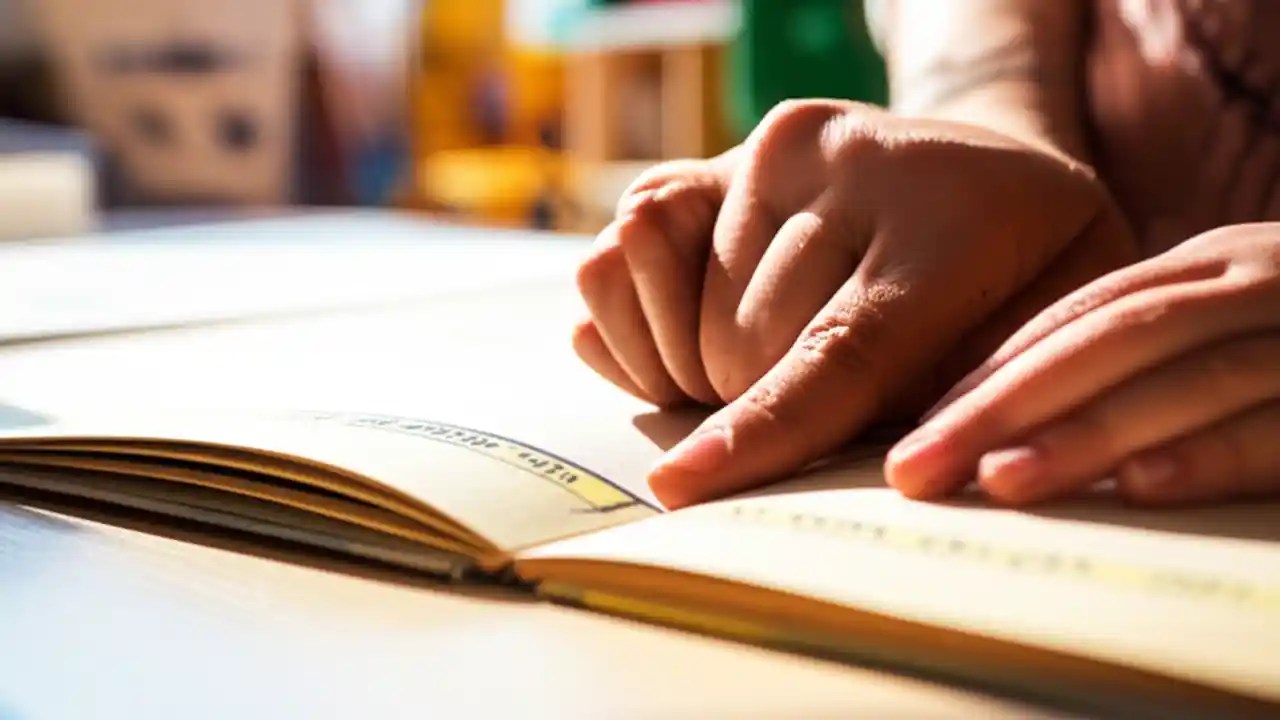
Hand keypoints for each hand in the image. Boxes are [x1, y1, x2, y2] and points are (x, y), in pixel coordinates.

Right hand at [573, 100, 1136, 507]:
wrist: (978, 185)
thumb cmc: (1022, 289)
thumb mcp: (1046, 349)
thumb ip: (972, 414)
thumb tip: (891, 481)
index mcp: (947, 213)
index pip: (838, 347)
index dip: (758, 428)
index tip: (681, 486)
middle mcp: (838, 156)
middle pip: (736, 343)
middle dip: (751, 406)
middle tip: (815, 404)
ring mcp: (759, 152)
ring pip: (660, 300)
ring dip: (688, 365)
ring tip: (756, 368)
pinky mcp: (705, 166)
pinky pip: (612, 262)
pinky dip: (634, 324)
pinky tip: (700, 333)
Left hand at [887, 223, 1279, 505]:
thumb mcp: (1231, 340)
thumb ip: (1145, 368)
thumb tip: (1004, 442)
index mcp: (1215, 270)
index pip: (1081, 316)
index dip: (992, 374)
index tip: (912, 436)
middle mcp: (1255, 284)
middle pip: (1108, 338)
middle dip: (1003, 407)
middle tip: (912, 470)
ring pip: (1181, 377)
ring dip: (1083, 431)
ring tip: (996, 477)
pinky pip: (1278, 426)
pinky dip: (1209, 454)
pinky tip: (1138, 486)